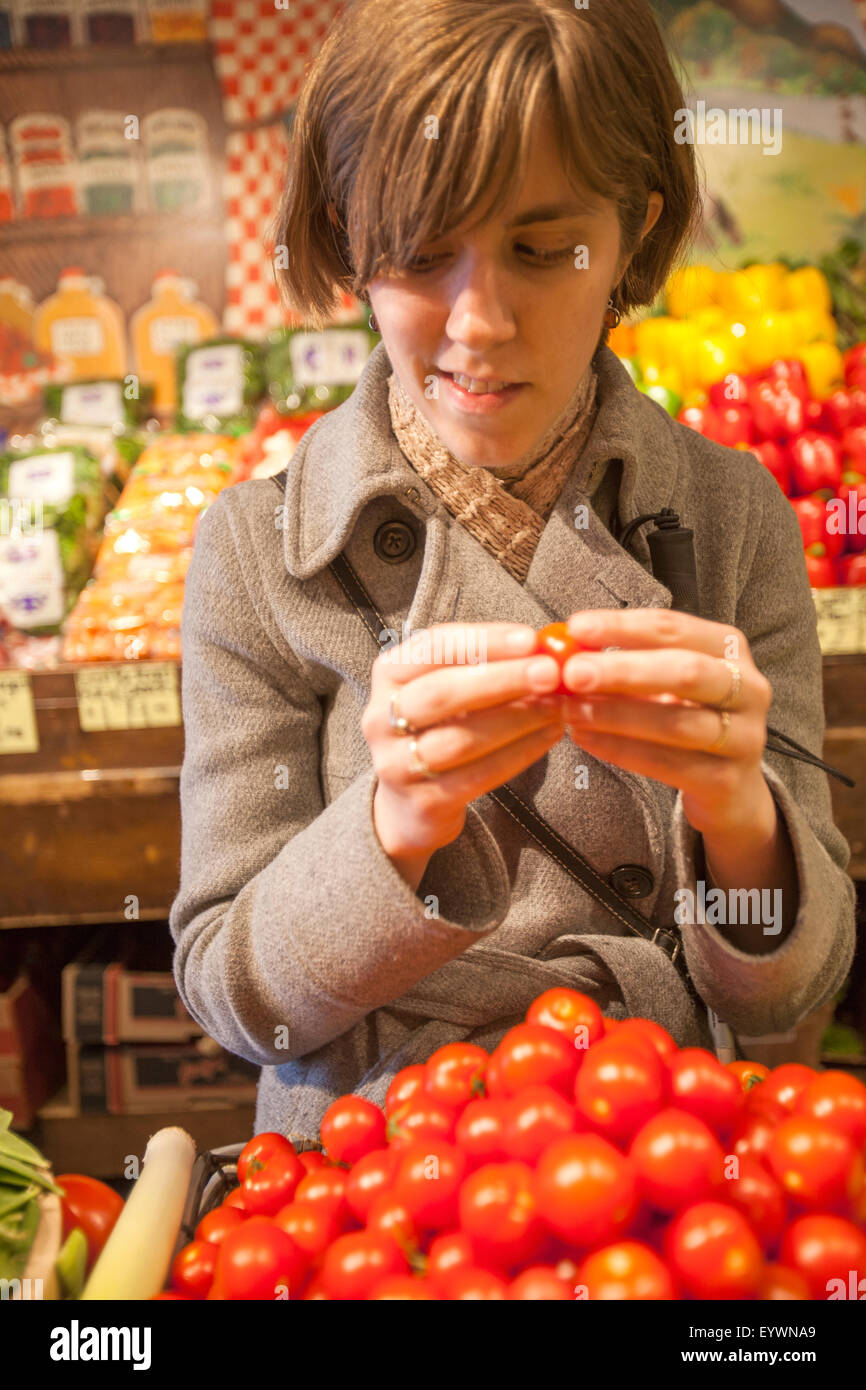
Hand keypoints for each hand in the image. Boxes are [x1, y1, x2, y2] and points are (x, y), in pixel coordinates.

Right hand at [362, 622, 566, 870]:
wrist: (410, 803)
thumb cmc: (439, 728)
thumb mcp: (447, 687)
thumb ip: (485, 664)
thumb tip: (546, 646)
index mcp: (388, 675)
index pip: (433, 647)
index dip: (483, 640)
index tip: (531, 638)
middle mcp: (380, 718)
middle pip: (441, 692)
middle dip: (501, 679)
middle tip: (550, 672)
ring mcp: (396, 764)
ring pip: (459, 739)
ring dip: (517, 719)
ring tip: (557, 706)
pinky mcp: (422, 802)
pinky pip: (477, 775)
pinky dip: (519, 753)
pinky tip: (549, 736)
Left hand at [558, 608, 773, 839]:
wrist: (730, 786)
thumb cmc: (687, 718)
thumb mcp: (665, 683)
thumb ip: (627, 663)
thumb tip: (566, 650)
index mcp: (730, 649)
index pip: (674, 628)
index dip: (623, 626)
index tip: (576, 628)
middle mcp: (749, 688)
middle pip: (685, 672)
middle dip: (623, 671)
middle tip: (572, 672)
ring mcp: (745, 737)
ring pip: (676, 723)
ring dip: (616, 715)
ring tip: (570, 710)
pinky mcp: (728, 780)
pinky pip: (669, 765)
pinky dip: (621, 750)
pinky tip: (585, 739)